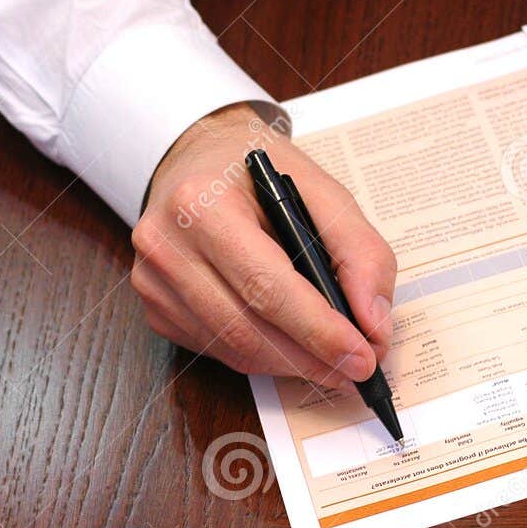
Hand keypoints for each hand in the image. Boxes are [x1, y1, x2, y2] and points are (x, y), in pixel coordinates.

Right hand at [130, 103, 395, 388]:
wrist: (196, 158)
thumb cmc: (257, 174)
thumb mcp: (320, 189)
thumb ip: (360, 252)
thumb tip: (373, 324)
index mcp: (203, 203)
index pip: (265, 285)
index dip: (318, 330)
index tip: (362, 356)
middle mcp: (166, 244)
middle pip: (247, 327)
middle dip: (310, 357)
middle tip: (357, 369)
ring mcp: (152, 281)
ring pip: (232, 347)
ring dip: (290, 364)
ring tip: (332, 363)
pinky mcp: (155, 308)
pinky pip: (217, 350)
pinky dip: (262, 356)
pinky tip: (291, 347)